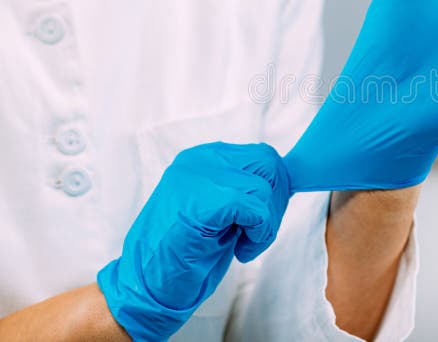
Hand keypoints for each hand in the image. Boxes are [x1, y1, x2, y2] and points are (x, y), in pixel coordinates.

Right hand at [97, 142, 289, 340]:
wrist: (149, 284)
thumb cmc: (187, 251)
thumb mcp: (220, 208)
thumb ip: (244, 186)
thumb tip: (286, 175)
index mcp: (201, 157)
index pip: (262, 156)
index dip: (275, 190)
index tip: (261, 221)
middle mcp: (198, 160)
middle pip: (268, 165)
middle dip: (274, 203)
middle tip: (256, 233)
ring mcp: (196, 179)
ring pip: (264, 190)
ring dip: (265, 225)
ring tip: (243, 245)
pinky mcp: (201, 204)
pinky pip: (256, 211)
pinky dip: (259, 235)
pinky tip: (240, 251)